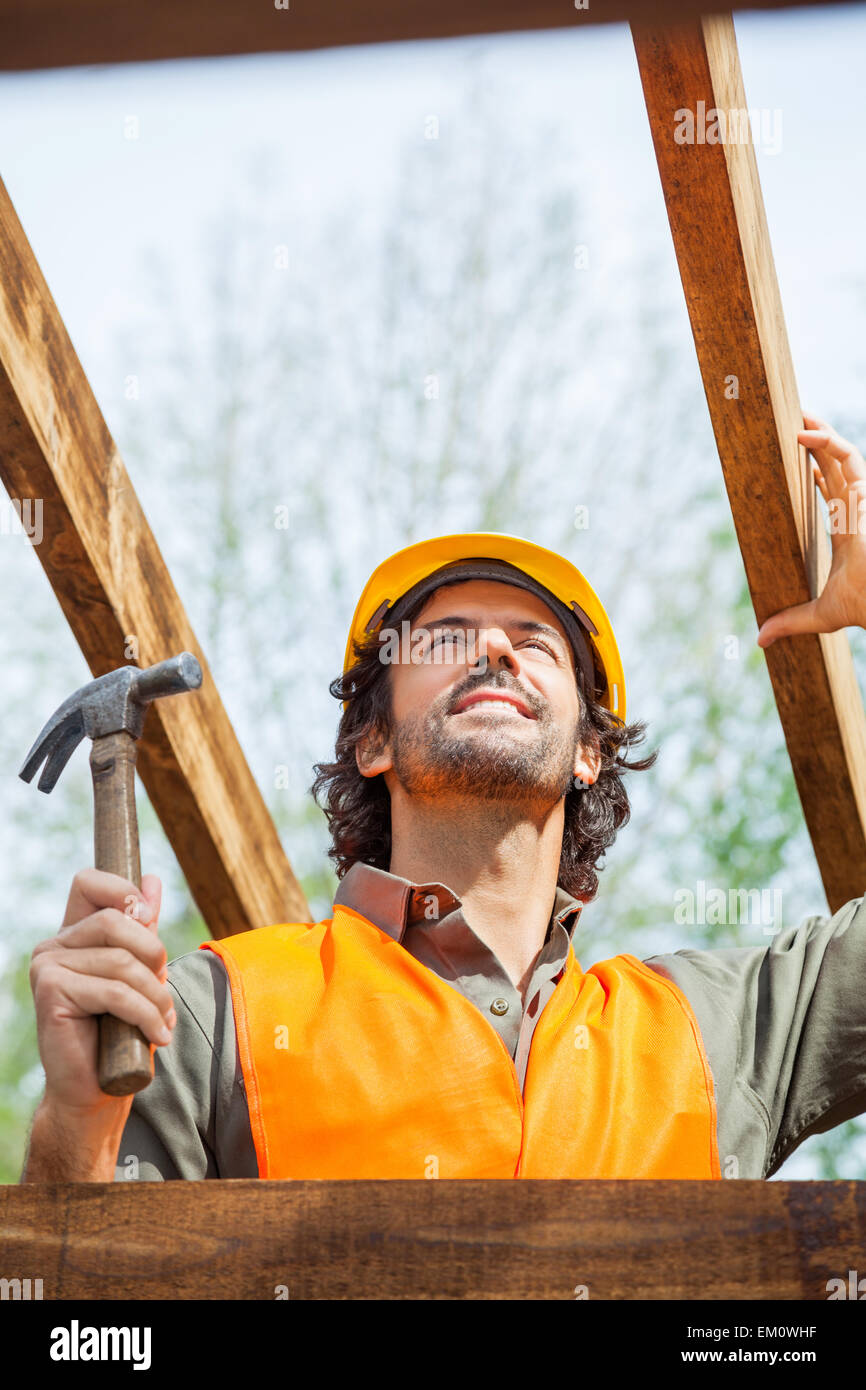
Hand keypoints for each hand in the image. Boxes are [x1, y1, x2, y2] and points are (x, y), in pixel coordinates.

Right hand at [29, 868, 173, 1116]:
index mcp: (73, 936)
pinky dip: (145, 1013)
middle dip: (153, 954)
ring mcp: (47, 967)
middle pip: (116, 921)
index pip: (89, 882)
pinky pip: (113, 991)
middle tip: (165, 993)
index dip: (121, 888)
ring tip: (164, 1021)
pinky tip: (157, 1034)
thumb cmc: (120, 1033)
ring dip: (155, 995)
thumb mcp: (140, 973)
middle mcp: (53, 946)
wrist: (95, 1091)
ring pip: (121, 961)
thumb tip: (153, 880)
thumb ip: (143, 929)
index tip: (149, 916)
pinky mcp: (50, 993)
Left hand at [756, 414, 865, 647]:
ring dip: (819, 432)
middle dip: (815, 441)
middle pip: (837, 465)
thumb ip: (792, 620)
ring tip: (795, 413)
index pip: (833, 490)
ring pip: (843, 454)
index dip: (817, 469)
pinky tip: (803, 434)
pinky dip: (827, 443)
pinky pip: (849, 458)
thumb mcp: (822, 614)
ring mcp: (864, 498)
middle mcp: (858, 509)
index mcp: (850, 529)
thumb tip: (761, 639)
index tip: (796, 452)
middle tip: (790, 419)